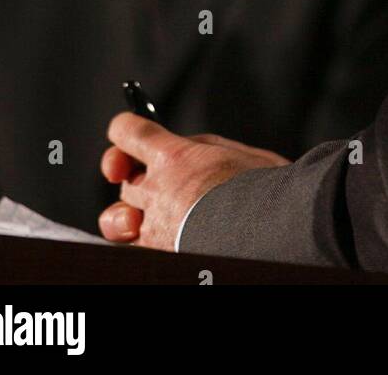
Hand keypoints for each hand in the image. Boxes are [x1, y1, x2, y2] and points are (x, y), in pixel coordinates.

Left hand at [98, 111, 290, 249]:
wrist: (270, 233)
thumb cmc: (266, 192)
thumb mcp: (242, 153)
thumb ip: (206, 147)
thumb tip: (188, 145)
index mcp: (175, 156)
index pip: (128, 131)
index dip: (126, 131)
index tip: (129, 137)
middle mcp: (156, 190)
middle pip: (124, 180)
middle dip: (137, 182)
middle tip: (156, 186)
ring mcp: (153, 228)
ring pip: (118, 220)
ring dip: (126, 219)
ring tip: (142, 222)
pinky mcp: (156, 257)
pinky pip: (134, 249)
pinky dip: (143, 246)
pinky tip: (162, 243)